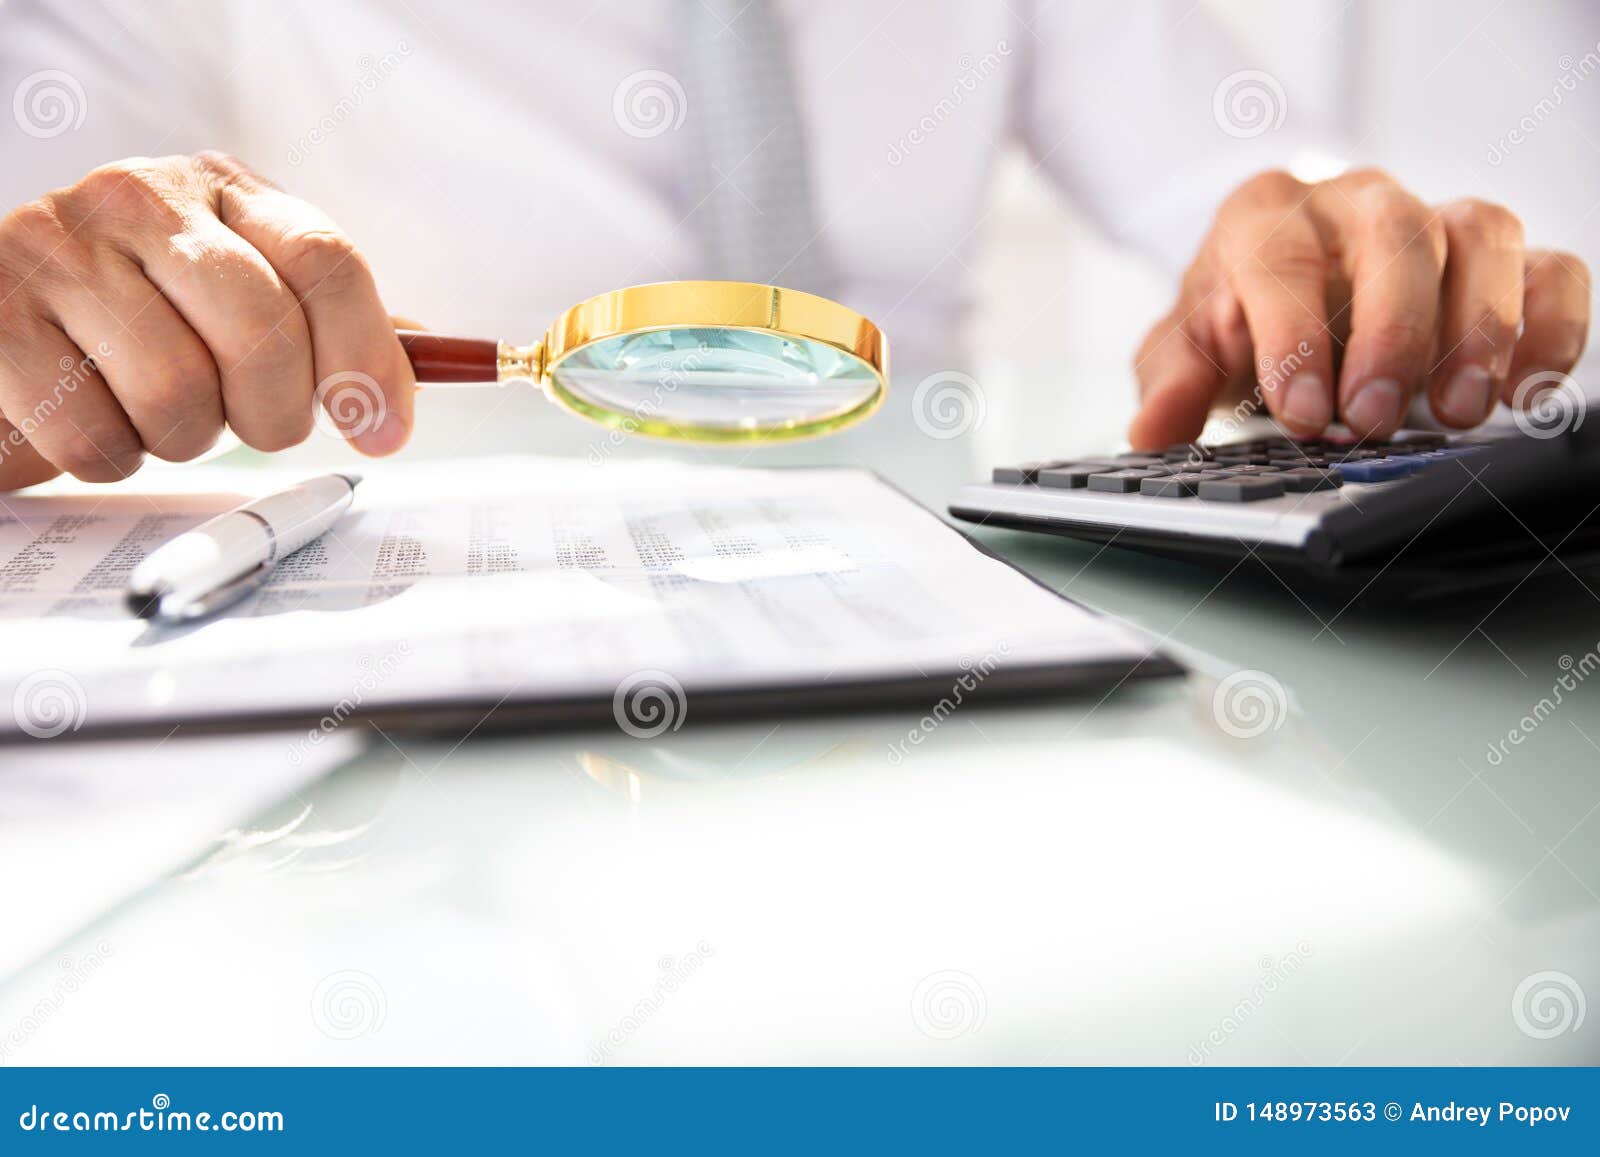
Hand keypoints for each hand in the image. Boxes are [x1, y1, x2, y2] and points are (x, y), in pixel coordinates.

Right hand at [0, 152, 413, 489]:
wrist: (4, 328)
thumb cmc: (139, 320)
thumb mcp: (238, 295)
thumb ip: (330, 321)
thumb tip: (433, 358)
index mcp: (222, 189)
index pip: (327, 261)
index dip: (369, 359)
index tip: (384, 430)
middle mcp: (139, 199)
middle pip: (265, 333)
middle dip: (274, 413)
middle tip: (252, 424)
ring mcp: (58, 250)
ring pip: (181, 395)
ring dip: (183, 438)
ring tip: (156, 409)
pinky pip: (98, 436)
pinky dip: (111, 457)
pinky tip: (96, 419)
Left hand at [1129, 168, 1590, 448]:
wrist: (1279, 276)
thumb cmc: (1239, 310)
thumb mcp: (1187, 344)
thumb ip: (1171, 381)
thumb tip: (1150, 428)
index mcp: (1268, 215)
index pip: (1282, 260)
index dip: (1294, 338)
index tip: (1302, 414)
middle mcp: (1357, 202)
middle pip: (1395, 236)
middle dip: (1389, 334)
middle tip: (1371, 421)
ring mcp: (1436, 221)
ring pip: (1482, 238)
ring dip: (1479, 329)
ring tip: (1457, 412)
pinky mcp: (1495, 258)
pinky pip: (1548, 269)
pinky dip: (1550, 327)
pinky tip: (1527, 392)